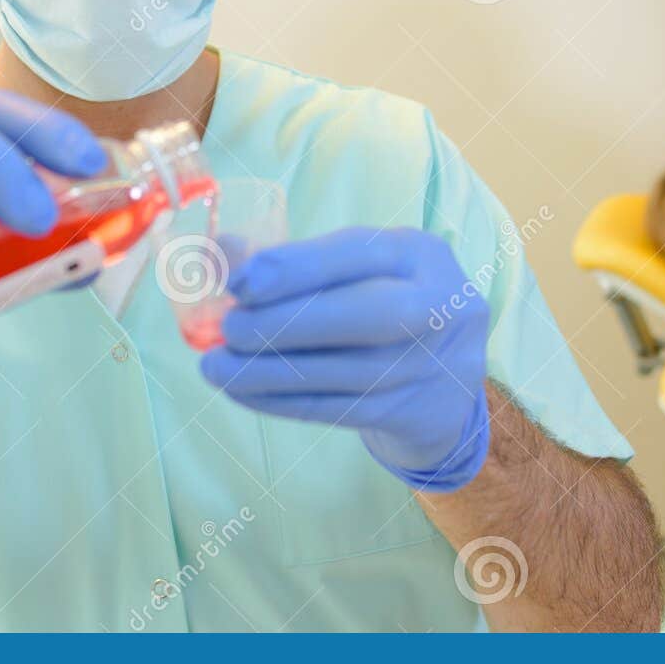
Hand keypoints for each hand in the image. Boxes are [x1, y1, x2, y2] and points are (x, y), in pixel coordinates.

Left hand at [200, 227, 491, 490]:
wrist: (449, 377)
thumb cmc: (385, 299)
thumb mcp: (356, 266)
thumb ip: (292, 259)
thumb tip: (220, 253)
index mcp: (419, 253)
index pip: (358, 254)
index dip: (296, 268)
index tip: (238, 282)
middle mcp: (436, 305)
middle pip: (366, 315)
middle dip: (287, 322)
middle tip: (228, 328)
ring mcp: (426, 364)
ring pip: (344, 371)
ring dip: (269, 372)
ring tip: (215, 367)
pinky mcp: (406, 410)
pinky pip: (335, 408)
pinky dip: (281, 400)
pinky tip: (241, 390)